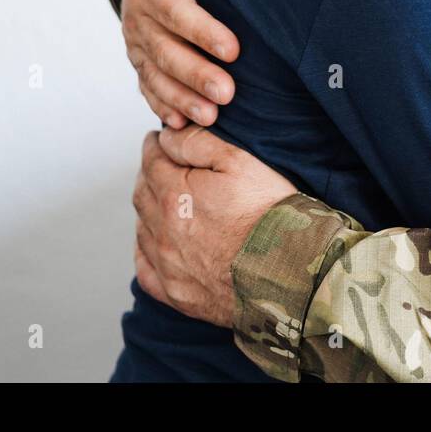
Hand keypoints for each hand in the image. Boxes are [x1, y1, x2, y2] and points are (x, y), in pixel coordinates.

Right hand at [118, 0, 251, 127]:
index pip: (176, 11)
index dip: (202, 31)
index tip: (233, 49)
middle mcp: (138, 19)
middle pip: (166, 52)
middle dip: (196, 75)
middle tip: (228, 94)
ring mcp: (137, 44)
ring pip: (156, 76)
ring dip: (182, 99)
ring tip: (211, 117)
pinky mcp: (141, 60)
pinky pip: (148, 87)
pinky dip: (163, 107)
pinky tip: (183, 125)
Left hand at [133, 125, 298, 326]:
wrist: (287, 272)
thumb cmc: (270, 215)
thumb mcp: (241, 163)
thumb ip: (198, 144)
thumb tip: (166, 137)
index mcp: (175, 195)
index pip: (151, 162)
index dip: (153, 146)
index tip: (156, 139)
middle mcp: (163, 231)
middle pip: (142, 195)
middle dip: (147, 175)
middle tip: (157, 166)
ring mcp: (168, 266)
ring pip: (142, 230)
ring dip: (146, 211)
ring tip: (159, 201)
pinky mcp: (177, 294)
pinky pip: (146, 270)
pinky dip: (145, 252)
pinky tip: (155, 245)